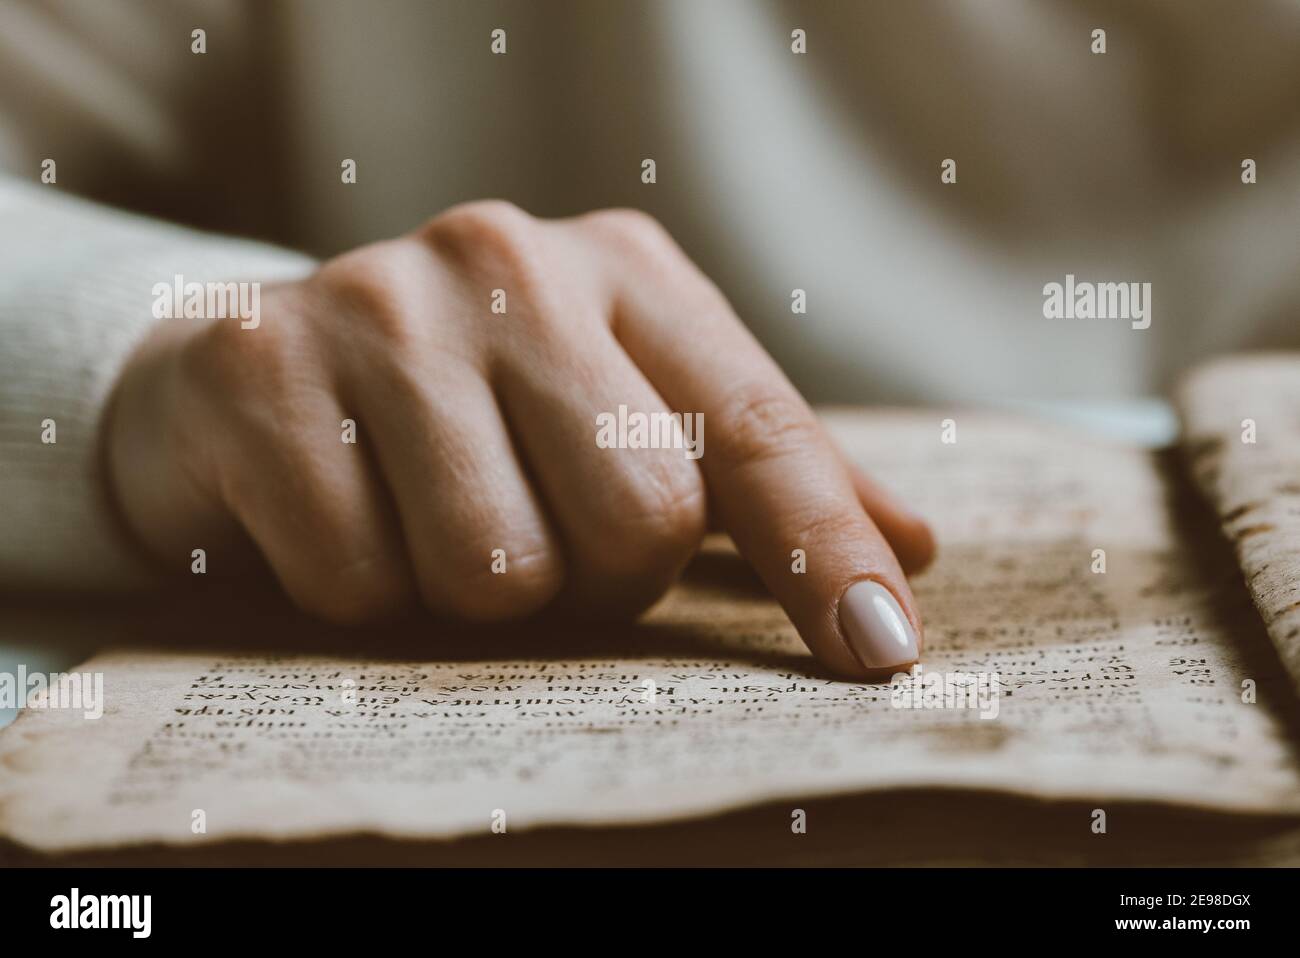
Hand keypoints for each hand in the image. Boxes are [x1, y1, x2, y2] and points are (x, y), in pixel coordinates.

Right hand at [105, 202, 933, 676]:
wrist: (250, 370)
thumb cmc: (470, 408)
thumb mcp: (621, 412)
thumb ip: (755, 478)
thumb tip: (908, 549)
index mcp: (623, 269)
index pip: (756, 427)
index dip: (821, 550)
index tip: (879, 649)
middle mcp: (510, 262)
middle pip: (639, 521)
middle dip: (597, 578)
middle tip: (537, 536)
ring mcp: (379, 305)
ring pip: (497, 570)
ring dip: (472, 593)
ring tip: (425, 520)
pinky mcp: (259, 368)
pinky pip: (360, 584)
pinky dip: (360, 593)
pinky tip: (336, 516)